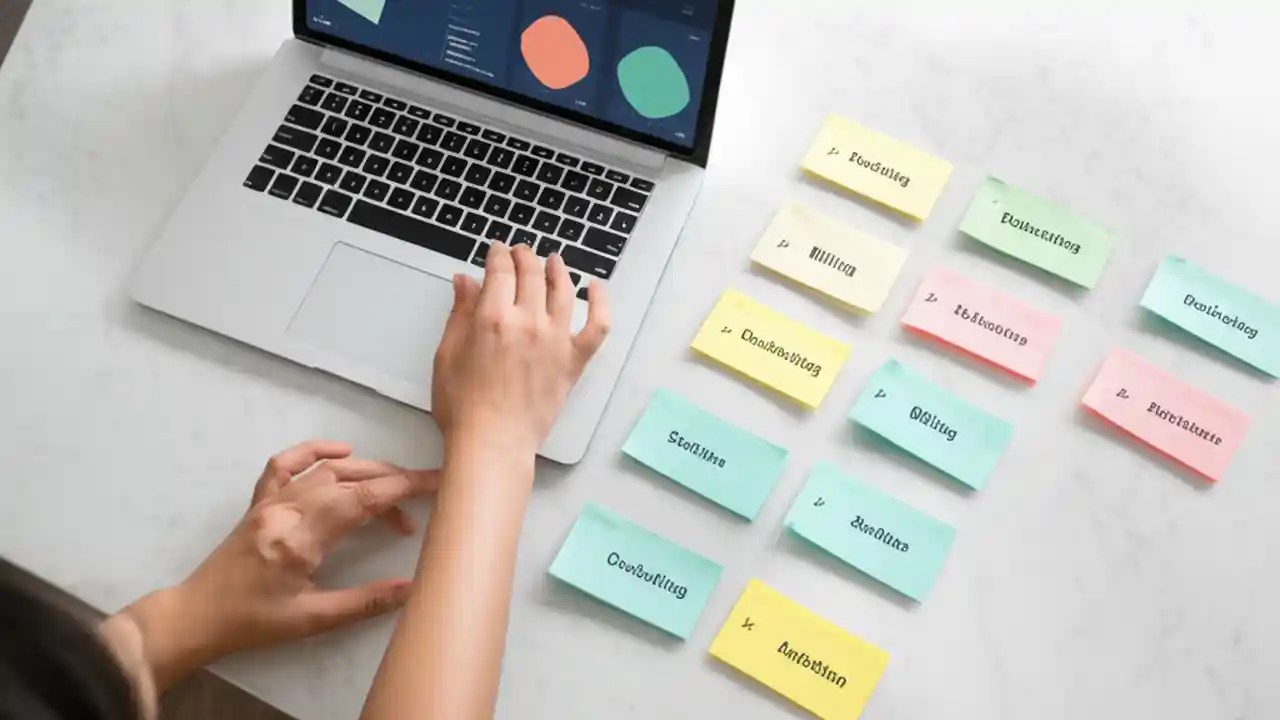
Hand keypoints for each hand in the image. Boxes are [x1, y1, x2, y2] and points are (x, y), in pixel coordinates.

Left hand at [113, 440, 438, 690]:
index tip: (436, 484)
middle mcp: (285, 511)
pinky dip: (316, 451)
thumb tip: (411, 586)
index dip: (402, 488)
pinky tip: (342, 452)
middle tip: (427, 491)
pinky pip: (286, 464)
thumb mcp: (312, 620)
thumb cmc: (254, 622)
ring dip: (366, 471)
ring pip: (325, 471)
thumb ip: (364, 602)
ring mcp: (269, 502)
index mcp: (298, 540)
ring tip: (396, 488)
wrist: (197, 615)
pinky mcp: (259, 501)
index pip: (360, 500)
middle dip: (394, 480)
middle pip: (349, 480)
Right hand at [433, 244, 609, 456]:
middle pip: (531, 274)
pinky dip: (600, 303)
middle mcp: (528, 323)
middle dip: (524, 257)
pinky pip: (597, 326)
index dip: (498, 255)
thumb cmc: (464, 408)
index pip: (500, 270)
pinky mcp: (573, 362)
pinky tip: (596, 289)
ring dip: (558, 270)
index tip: (496, 250)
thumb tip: (465, 281)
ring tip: (554, 261)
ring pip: (563, 290)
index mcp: (493, 318)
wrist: (492, 444)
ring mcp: (555, 341)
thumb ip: (460, 313)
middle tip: (521, 252)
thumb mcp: (448, 354)